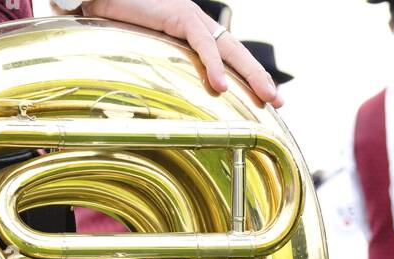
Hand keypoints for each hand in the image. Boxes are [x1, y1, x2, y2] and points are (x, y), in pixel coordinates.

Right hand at [70, 1, 282, 106]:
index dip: (246, 78)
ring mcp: (191, 17)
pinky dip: (213, 65)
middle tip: (278, 101)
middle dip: (259, 78)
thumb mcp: (143, 53)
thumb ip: (156, 72)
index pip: (226, 58)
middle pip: (236, 54)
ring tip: (265, 98)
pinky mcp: (180, 14)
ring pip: (228, 50)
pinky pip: (202, 44)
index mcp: (192, 34)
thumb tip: (151, 109)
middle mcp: (197, 24)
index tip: (263, 101)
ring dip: (250, 74)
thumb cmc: (116, 20)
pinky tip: (220, 86)